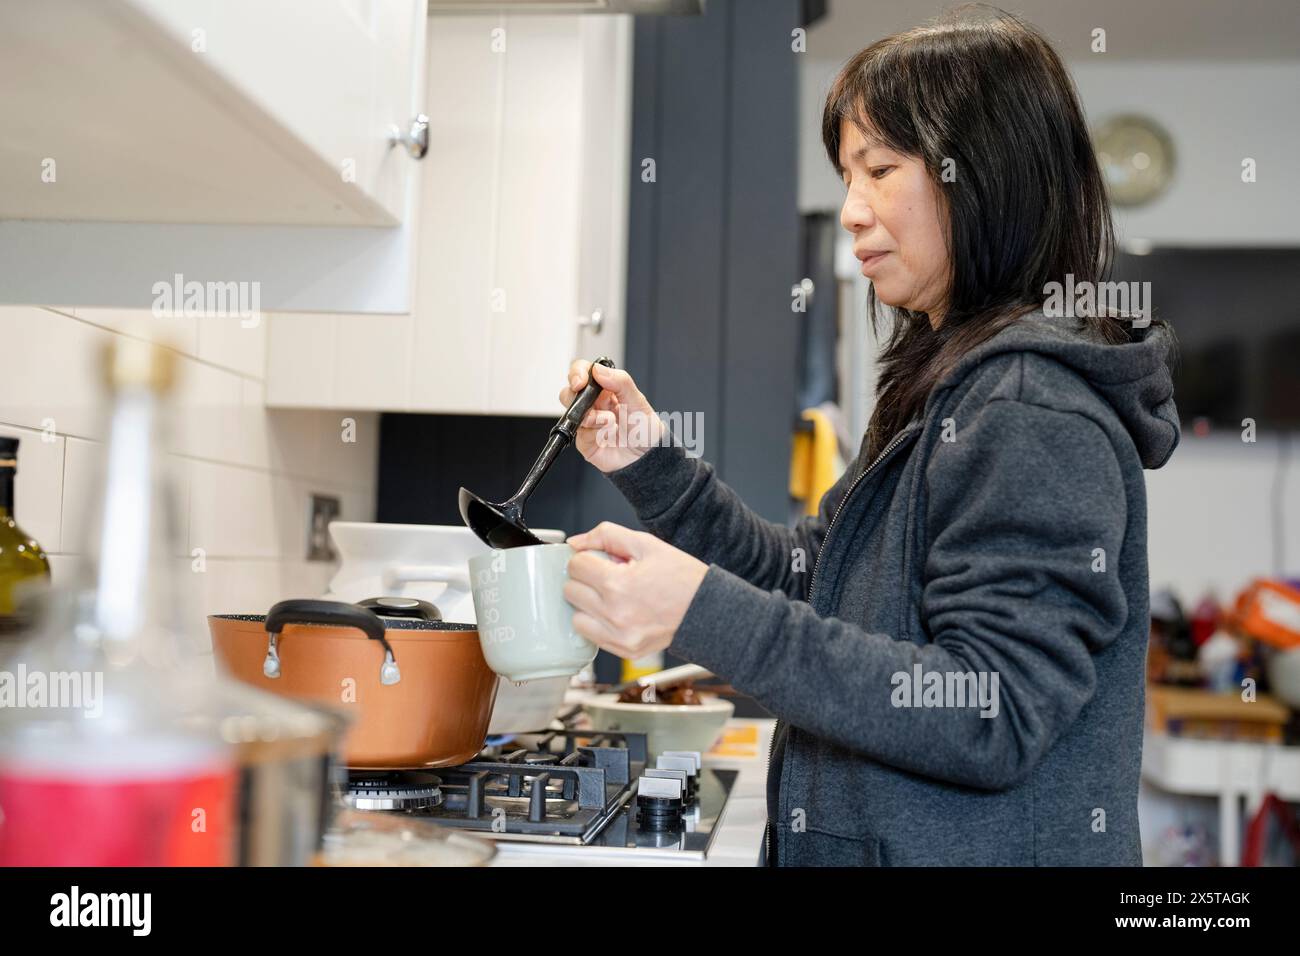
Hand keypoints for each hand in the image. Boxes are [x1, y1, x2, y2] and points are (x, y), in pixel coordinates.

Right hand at [558, 360, 662, 473]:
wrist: (647, 458)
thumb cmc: (645, 429)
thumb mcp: (638, 400)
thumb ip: (620, 381)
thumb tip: (598, 369)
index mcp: (606, 389)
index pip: (583, 373)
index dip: (577, 373)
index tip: (580, 381)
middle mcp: (594, 404)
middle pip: (569, 392)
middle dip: (576, 395)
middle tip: (591, 402)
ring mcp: (588, 423)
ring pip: (572, 413)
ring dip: (591, 416)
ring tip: (610, 421)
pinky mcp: (585, 441)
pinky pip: (580, 433)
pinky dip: (594, 433)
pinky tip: (608, 436)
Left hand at [564, 521, 708, 659]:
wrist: (708, 610)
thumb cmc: (683, 577)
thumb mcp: (647, 544)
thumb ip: (607, 536)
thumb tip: (575, 542)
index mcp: (618, 584)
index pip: (575, 566)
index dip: (587, 558)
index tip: (601, 560)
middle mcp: (615, 614)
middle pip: (570, 591)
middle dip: (586, 579)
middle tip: (608, 576)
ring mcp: (619, 636)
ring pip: (576, 617)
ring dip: (587, 604)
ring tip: (612, 597)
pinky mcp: (625, 650)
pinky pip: (591, 636)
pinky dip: (598, 624)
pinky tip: (617, 612)